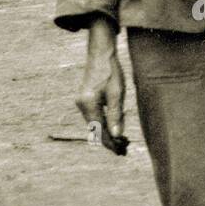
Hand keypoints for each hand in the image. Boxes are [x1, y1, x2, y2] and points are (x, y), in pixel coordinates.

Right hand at [76, 17, 126, 154]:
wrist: (100, 53)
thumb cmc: (111, 71)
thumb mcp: (117, 93)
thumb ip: (116, 114)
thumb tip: (117, 135)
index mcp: (88, 104)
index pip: (99, 130)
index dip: (110, 143)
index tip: (121, 151)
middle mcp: (81, 105)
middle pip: (95, 129)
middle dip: (109, 140)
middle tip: (124, 149)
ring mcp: (81, 102)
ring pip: (94, 124)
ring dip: (106, 132)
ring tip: (121, 141)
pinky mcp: (84, 99)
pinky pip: (93, 116)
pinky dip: (103, 123)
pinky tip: (113, 126)